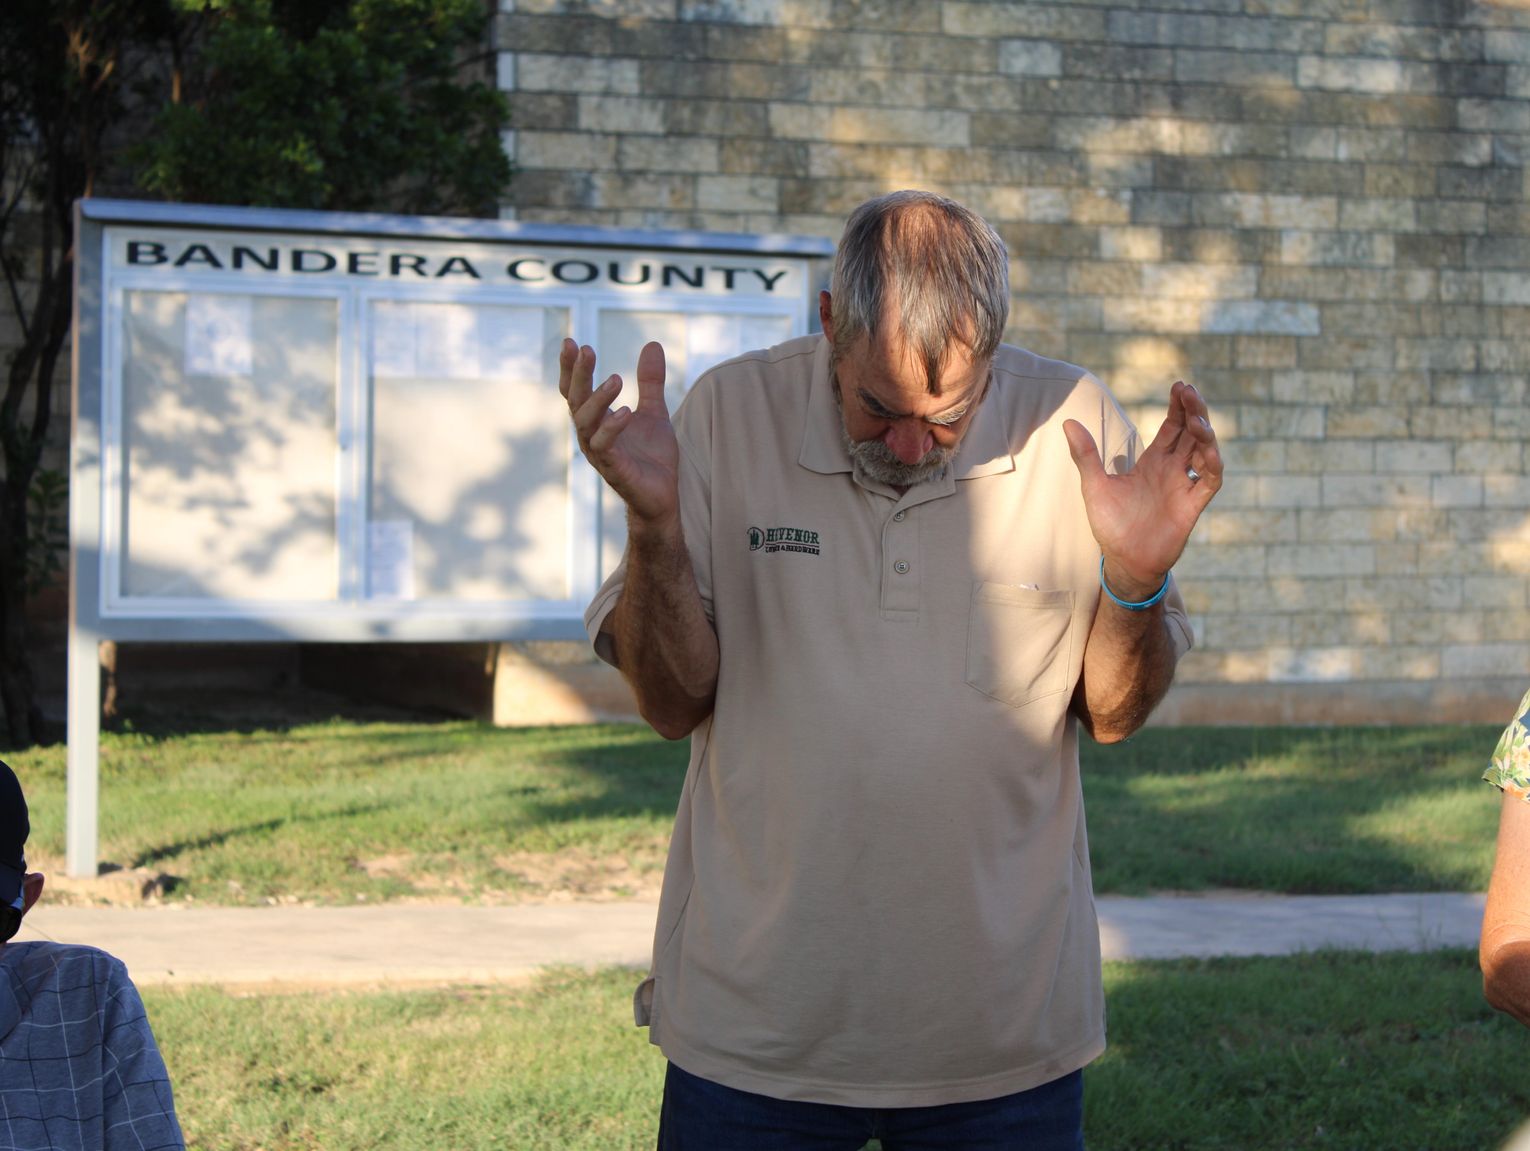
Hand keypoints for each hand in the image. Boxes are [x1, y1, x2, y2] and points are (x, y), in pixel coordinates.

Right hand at [559, 338, 678, 528]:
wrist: (664, 496)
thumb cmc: (652, 456)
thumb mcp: (655, 411)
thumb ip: (650, 381)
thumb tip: (652, 344)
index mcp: (596, 420)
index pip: (575, 390)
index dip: (570, 367)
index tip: (571, 341)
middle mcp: (590, 434)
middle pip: (575, 400)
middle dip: (578, 374)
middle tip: (586, 349)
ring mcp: (599, 453)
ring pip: (586, 421)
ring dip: (598, 398)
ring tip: (616, 379)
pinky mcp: (613, 469)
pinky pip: (605, 446)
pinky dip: (612, 427)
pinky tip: (626, 412)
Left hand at [1063, 380, 1221, 598]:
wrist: (1123, 561)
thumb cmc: (1110, 525)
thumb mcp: (1094, 485)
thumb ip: (1085, 455)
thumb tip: (1068, 422)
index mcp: (1152, 462)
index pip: (1171, 427)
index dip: (1178, 406)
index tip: (1179, 385)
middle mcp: (1172, 470)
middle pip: (1191, 433)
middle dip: (1193, 411)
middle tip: (1190, 391)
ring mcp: (1184, 486)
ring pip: (1204, 452)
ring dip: (1204, 434)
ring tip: (1197, 419)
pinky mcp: (1192, 506)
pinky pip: (1210, 482)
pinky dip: (1213, 466)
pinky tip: (1208, 452)